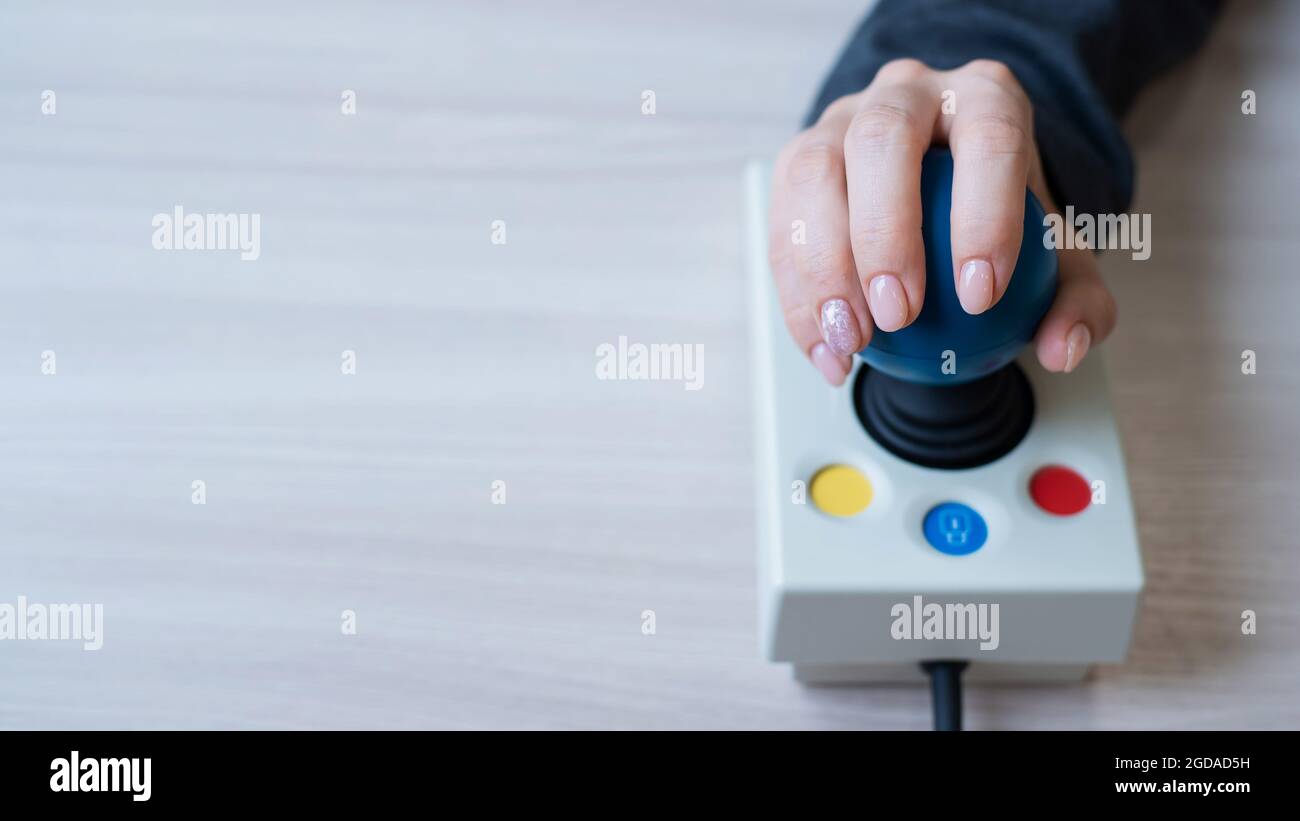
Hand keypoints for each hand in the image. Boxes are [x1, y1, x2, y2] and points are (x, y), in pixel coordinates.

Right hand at [768, 58, 1116, 385]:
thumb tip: (1063, 347)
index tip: (978, 296)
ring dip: (824, 266)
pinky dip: (798, 296)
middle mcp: (907, 94)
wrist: (941, 188)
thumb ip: (1075, 301)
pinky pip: (783, 225)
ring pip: (815, 172)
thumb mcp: (1056, 258)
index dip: (982, 215)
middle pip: (883, 139)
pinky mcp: (797, 160)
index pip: (987, 139)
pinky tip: (824, 349)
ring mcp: (841, 120)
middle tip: (899, 316)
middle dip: (884, 231)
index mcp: (983, 99)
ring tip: (850, 341)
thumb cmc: (997, 218)